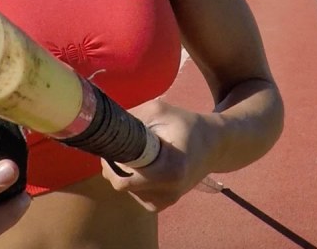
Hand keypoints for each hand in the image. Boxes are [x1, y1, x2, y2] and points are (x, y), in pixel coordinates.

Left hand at [100, 100, 214, 211]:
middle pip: (120, 184)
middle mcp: (168, 192)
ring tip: (143, 154)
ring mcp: (164, 202)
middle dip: (116, 163)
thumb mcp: (159, 111)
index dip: (111, 161)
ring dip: (125, 170)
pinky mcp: (161, 205)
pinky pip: (134, 192)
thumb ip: (130, 120)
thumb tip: (103, 129)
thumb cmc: (186, 125)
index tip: (115, 143)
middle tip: (127, 144)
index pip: (122, 180)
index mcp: (170, 170)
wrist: (213, 146)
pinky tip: (147, 166)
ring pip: (125, 189)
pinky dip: (134, 178)